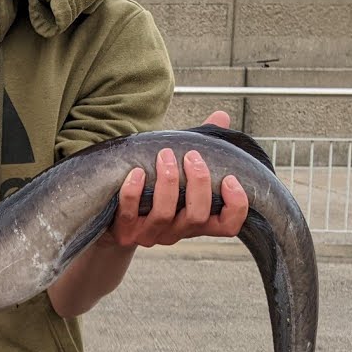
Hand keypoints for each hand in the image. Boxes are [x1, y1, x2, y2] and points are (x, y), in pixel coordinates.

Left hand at [103, 110, 249, 248]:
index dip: (236, 206)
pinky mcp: (126, 232)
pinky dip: (133, 192)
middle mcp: (178, 232)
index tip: (229, 178)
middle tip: (192, 156)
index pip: (229, 226)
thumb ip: (204, 145)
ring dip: (167, 182)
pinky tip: (137, 172)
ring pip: (164, 215)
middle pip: (197, 217)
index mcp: (198, 220)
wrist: (115, 218)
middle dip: (198, 184)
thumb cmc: (156, 189)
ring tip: (165, 155)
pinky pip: (130, 214)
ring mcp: (151, 234)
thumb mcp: (182, 169)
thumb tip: (221, 117)